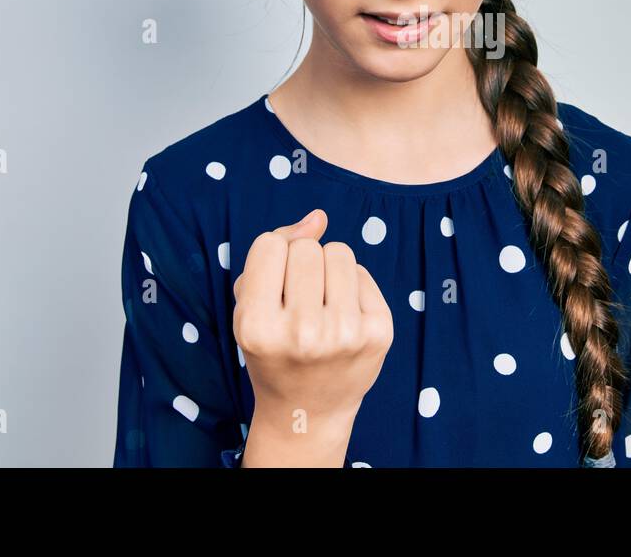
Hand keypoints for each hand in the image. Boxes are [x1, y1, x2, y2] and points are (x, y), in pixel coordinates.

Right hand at [232, 209, 393, 446]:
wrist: (307, 412)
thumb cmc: (274, 349)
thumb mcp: (250, 307)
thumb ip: (273, 252)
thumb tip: (318, 218)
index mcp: (257, 327)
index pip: (269, 245)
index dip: (272, 258)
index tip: (273, 287)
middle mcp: (302, 333)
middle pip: (307, 248)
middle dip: (302, 264)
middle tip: (299, 300)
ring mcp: (345, 335)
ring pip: (340, 252)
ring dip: (329, 269)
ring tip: (322, 304)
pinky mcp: (379, 334)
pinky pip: (362, 273)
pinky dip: (352, 287)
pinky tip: (343, 317)